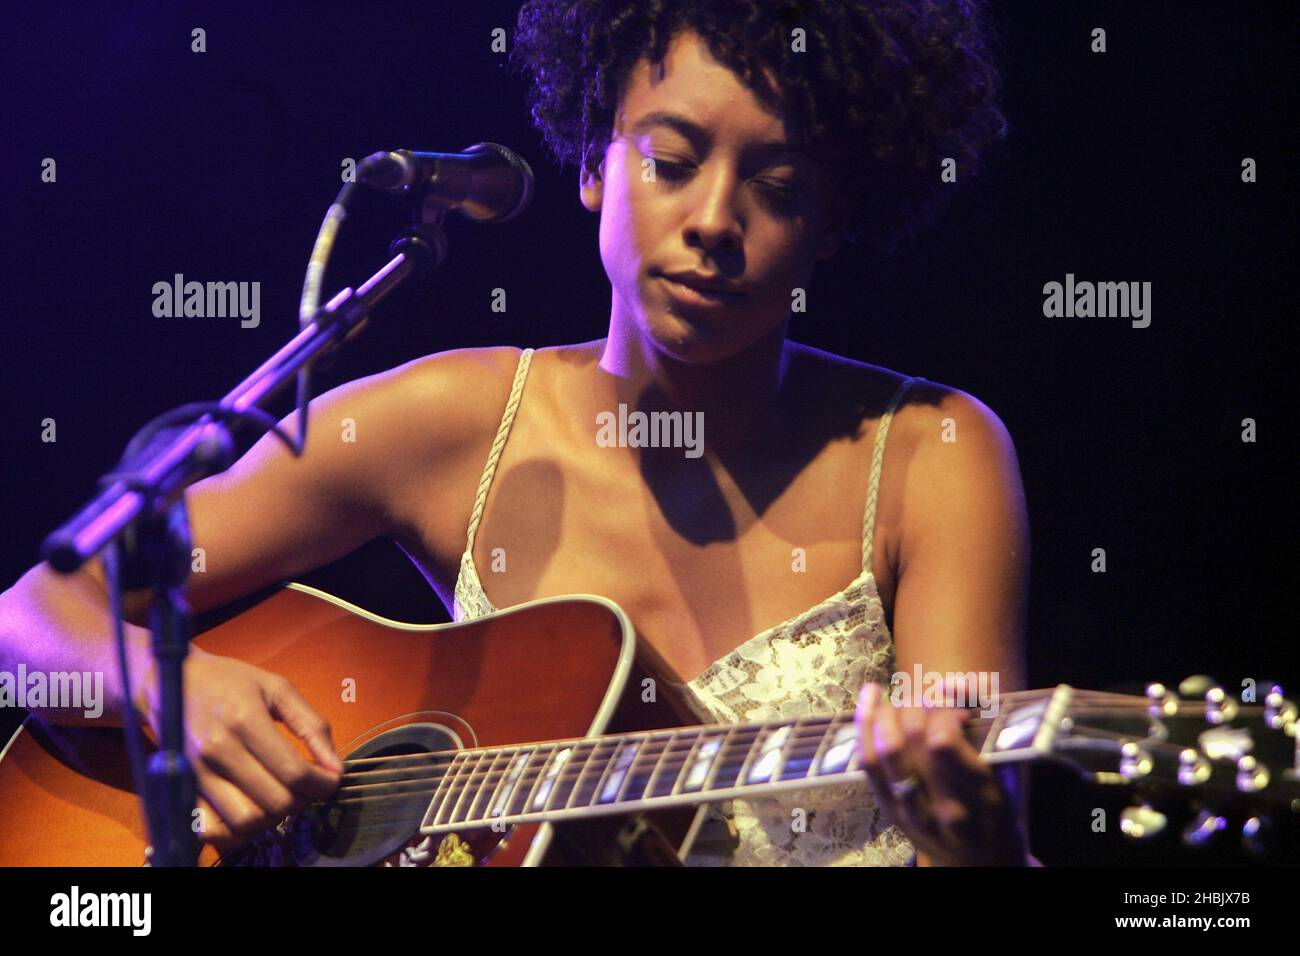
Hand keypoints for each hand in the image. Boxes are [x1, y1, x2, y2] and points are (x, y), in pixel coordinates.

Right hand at [137, 648, 341, 846]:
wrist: (168, 682)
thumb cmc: (230, 681)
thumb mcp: (277, 688)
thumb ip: (312, 725)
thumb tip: (336, 766)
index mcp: (246, 720)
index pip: (293, 771)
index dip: (322, 784)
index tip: (332, 780)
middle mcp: (219, 751)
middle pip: (274, 802)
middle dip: (303, 800)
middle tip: (308, 787)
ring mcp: (197, 774)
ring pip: (246, 822)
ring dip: (273, 818)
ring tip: (281, 796)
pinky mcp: (183, 789)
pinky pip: (211, 831)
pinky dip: (237, 831)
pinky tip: (251, 809)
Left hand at [854, 681, 1026, 865]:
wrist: (978, 866)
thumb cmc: (998, 813)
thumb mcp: (1011, 775)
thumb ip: (990, 727)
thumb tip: (955, 683)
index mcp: (982, 799)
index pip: (941, 743)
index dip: (940, 708)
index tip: (952, 698)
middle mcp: (943, 809)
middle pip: (911, 738)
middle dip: (918, 704)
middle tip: (928, 696)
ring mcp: (913, 813)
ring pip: (885, 749)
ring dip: (887, 711)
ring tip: (897, 695)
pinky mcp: (890, 812)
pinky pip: (868, 763)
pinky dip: (865, 726)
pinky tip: (869, 700)